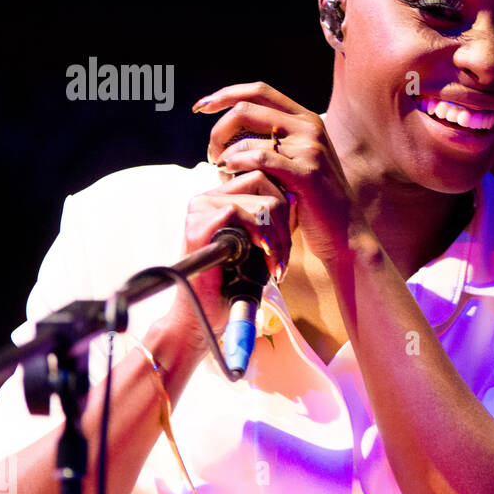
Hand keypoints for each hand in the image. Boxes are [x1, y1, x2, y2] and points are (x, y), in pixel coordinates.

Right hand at [159, 168, 291, 359]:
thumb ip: (271, 219)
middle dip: (284, 223)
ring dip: (278, 238)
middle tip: (282, 258)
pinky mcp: (196, 226)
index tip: (285, 241)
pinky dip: (262, 240)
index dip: (285, 205)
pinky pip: (239, 214)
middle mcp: (206, 198)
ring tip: (275, 266)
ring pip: (260, 203)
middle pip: (265, 183)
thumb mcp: (258, 245)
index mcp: (219, 197)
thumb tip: (296, 196)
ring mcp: (199, 210)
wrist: (206, 315)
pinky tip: (264, 263)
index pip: (263, 178)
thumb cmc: (233, 282)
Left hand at [193, 82, 360, 263]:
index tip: (201, 107)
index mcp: (305, 119)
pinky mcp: (306, 173)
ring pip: (247, 137)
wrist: (344, 230)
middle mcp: (309, 127)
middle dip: (218, 129)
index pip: (258, 90)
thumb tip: (231, 126)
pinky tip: (228, 172)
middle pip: (246, 109)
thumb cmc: (313, 199)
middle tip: (212, 154)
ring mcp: (310, 149)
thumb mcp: (298, 159)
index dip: (225, 94)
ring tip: (222, 173)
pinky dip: (237, 163)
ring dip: (225, 155)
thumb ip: (274, 138)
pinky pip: (260, 159)